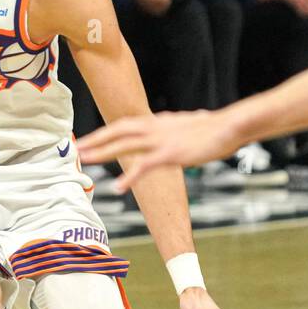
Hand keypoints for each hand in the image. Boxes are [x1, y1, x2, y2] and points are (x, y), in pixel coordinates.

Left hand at [77, 109, 245, 189]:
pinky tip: (118, 187)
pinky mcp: (171, 154)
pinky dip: (129, 176)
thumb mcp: (189, 124)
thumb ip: (177, 127)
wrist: (230, 126)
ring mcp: (161, 140)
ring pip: (124, 144)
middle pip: (118, 131)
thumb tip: (182, 121)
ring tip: (85, 160)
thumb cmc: (214, 128)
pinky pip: (144, 166)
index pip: (125, 125)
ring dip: (103, 152)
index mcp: (158, 122)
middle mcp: (155, 127)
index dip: (105, 132)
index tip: (90, 139)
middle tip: (77, 148)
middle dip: (96, 140)